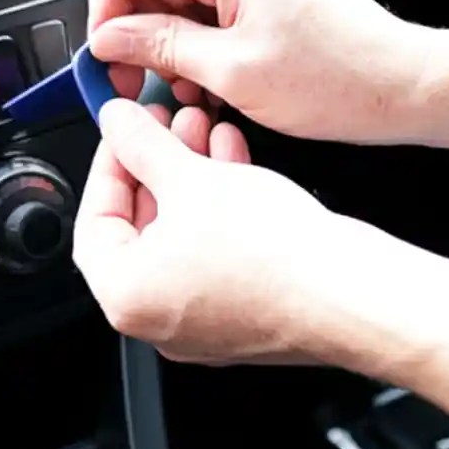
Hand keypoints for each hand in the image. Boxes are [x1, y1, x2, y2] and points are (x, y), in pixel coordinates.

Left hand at [73, 99, 386, 363]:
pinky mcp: (243, 316)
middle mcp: (157, 321)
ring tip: (203, 130)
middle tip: (165, 124)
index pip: (94, 222)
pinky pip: (213, 253)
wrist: (354, 295)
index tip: (122, 133)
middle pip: (138, 228)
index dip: (107, 166)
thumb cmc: (277, 257)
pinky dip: (216, 208)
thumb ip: (142, 145)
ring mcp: (202, 324)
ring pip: (180, 236)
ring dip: (189, 178)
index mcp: (127, 297)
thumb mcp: (192, 178)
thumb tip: (118, 125)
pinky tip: (231, 160)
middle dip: (155, 165)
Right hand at [88, 0, 430, 143]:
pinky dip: (196, 46)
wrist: (401, 88)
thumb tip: (110, 39)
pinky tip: (203, 84)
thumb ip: (158, 47)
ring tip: (179, 90)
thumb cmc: (340, 78)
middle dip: (136, 29)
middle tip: (129, 78)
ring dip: (167, 45)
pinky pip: (208, 8)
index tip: (104, 45)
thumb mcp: (229, 72)